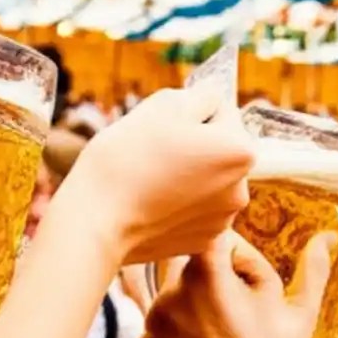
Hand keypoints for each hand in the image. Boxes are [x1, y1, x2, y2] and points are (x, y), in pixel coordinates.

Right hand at [53, 87, 252, 265]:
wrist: (96, 220)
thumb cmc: (128, 158)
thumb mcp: (165, 104)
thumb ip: (202, 96)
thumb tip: (215, 100)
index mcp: (241, 151)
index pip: (225, 112)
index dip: (192, 113)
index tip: (167, 127)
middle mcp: (241, 189)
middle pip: (219, 150)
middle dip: (195, 145)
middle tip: (156, 152)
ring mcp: (223, 220)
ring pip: (207, 180)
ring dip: (188, 174)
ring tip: (151, 178)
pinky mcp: (202, 241)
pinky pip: (194, 209)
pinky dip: (179, 203)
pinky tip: (152, 202)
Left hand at [138, 230, 335, 337]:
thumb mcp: (299, 312)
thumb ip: (312, 267)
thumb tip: (328, 236)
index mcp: (207, 271)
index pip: (218, 237)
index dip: (238, 255)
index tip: (248, 281)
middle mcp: (172, 289)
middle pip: (194, 262)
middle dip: (217, 278)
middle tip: (239, 312)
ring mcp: (154, 318)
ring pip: (178, 292)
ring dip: (198, 303)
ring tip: (223, 334)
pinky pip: (165, 323)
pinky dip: (182, 331)